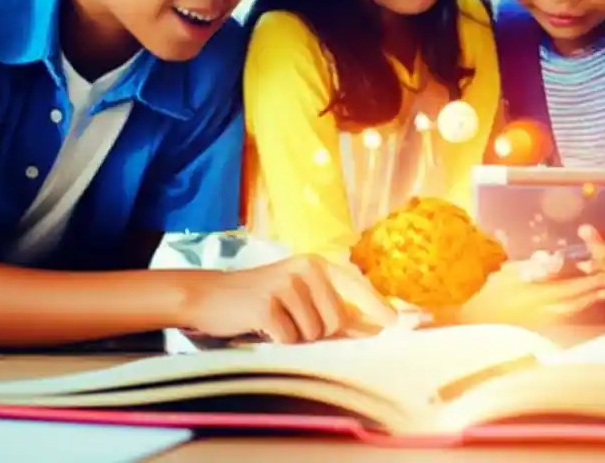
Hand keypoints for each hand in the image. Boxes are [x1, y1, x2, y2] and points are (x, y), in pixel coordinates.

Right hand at [182, 255, 396, 343]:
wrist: (209, 296)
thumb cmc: (259, 299)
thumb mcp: (296, 293)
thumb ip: (330, 305)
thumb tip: (369, 327)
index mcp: (315, 263)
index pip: (355, 285)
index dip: (376, 305)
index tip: (394, 323)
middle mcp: (304, 269)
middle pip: (334, 320)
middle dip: (318, 333)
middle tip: (292, 323)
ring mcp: (285, 285)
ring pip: (312, 334)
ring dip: (296, 337)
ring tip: (276, 322)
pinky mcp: (267, 305)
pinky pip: (289, 339)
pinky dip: (278, 341)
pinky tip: (262, 326)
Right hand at [453, 261, 604, 326]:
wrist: (472, 320)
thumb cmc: (487, 292)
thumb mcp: (510, 272)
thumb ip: (535, 267)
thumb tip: (557, 262)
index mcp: (538, 296)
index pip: (571, 287)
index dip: (589, 279)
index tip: (604, 269)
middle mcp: (545, 312)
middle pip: (577, 302)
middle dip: (594, 291)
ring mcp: (542, 322)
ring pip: (572, 311)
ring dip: (588, 302)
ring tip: (603, 292)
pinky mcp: (538, 328)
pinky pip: (563, 318)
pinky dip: (575, 309)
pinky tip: (581, 304)